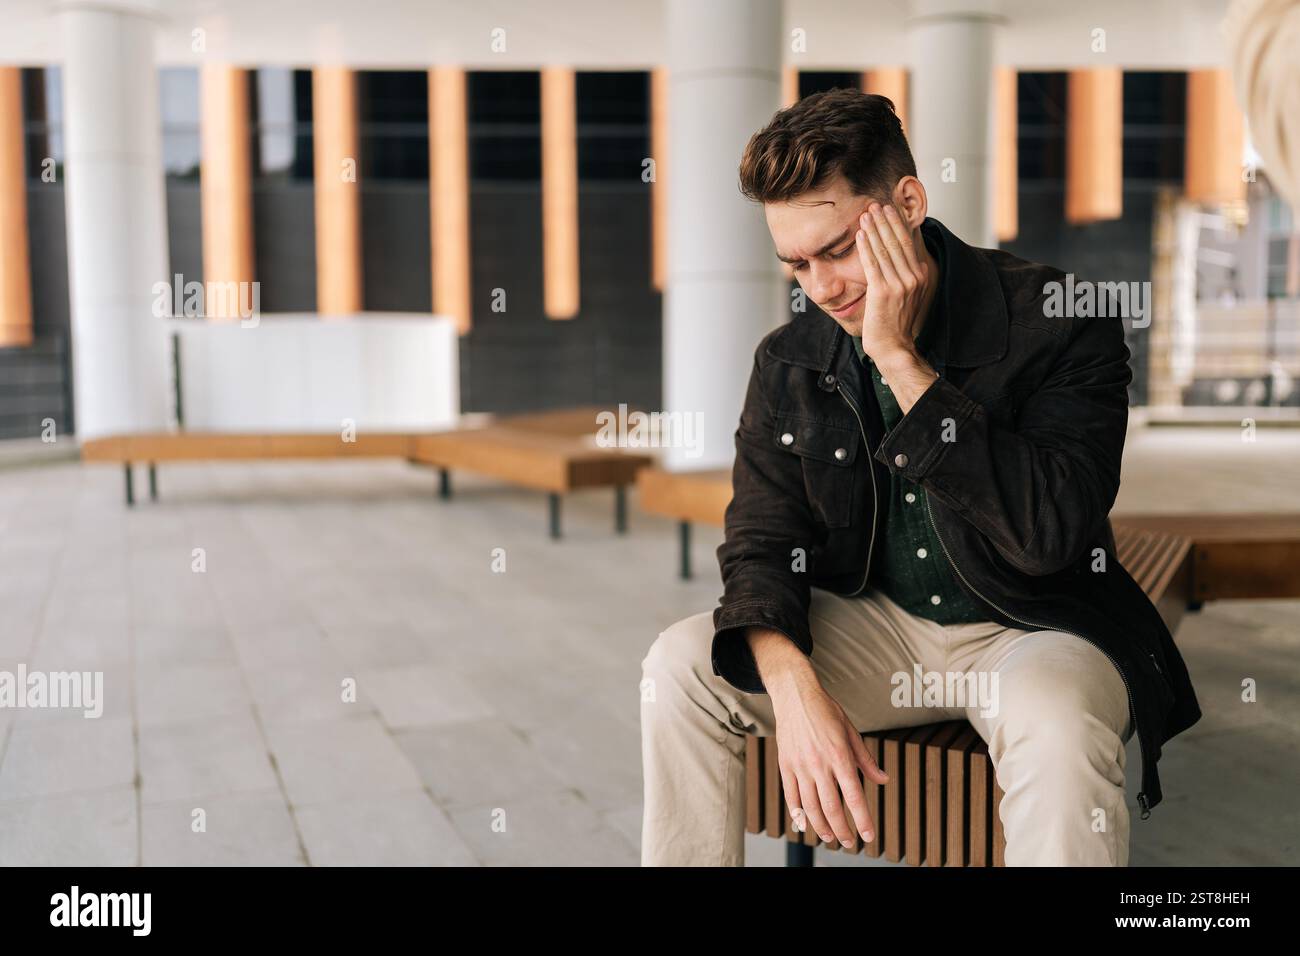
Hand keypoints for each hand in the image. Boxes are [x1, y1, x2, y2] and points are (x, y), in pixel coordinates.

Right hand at [769, 675, 889, 847]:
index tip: (869, 836)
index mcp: (839, 756)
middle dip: (842, 830)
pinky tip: (805, 823)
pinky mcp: (785, 764)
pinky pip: (791, 795)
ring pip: (810, 806)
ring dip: (821, 826)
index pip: (854, 796)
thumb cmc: (825, 711)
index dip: (862, 819)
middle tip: (849, 842)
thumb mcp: (851, 732)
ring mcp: (799, 765)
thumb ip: (866, 760)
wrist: (795, 695)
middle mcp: (819, 763)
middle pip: (831, 807)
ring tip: (829, 837)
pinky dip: (798, 813)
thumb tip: (883, 780)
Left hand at [855, 202, 929, 363]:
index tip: (890, 210)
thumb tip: (912, 263)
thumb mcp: (909, 296)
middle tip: (876, 204)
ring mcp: (899, 284)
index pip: (908, 244)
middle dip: (886, 221)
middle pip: (897, 242)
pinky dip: (866, 247)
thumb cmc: (896, 324)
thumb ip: (910, 278)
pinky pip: (872, 264)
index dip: (898, 224)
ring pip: (885, 250)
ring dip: (874, 230)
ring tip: (866, 214)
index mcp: (920, 276)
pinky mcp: (883, 292)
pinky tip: (860, 235)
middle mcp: (913, 278)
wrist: (894, 347)